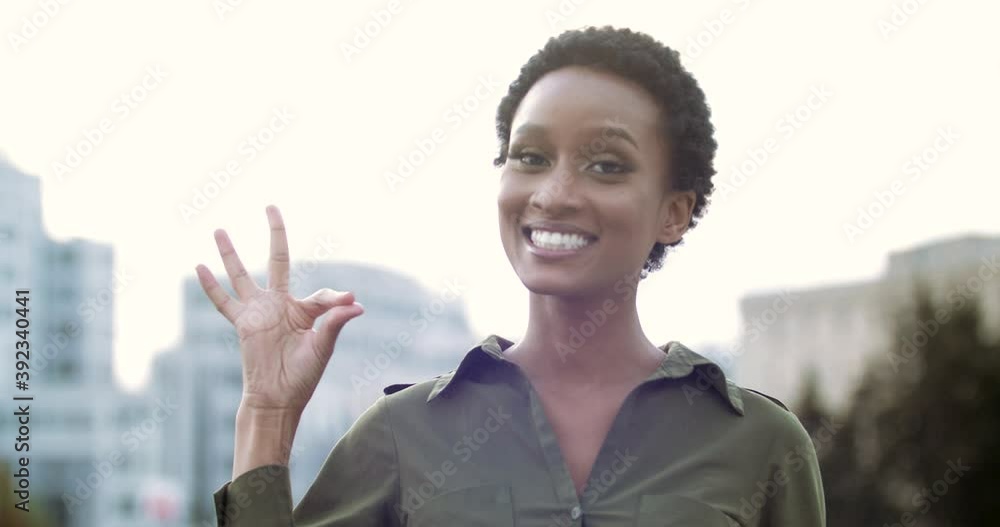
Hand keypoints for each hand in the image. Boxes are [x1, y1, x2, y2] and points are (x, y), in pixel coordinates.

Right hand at [195, 205, 363, 413]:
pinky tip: (199, 266)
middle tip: (271, 206)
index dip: (336, 298)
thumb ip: (335, 320)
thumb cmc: (303, 376)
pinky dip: (211, 286)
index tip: (348, 302)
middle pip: (276, 260)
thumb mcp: (324, 346)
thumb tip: (356, 303)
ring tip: (218, 229)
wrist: (278, 399)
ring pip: (241, 275)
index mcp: (304, 310)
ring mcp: (258, 312)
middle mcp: (279, 304)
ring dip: (230, 253)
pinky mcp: (241, 324)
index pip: (322, 294)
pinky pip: (223, 302)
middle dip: (275, 233)